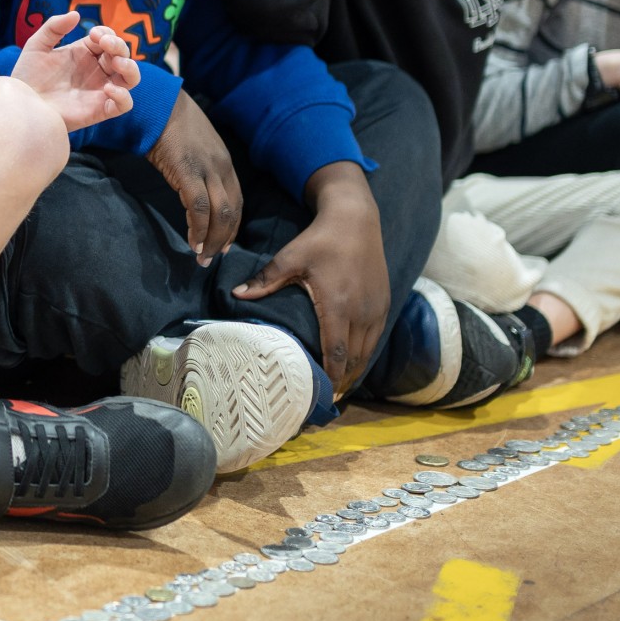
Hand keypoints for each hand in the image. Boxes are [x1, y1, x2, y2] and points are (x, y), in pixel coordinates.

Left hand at [10, 9, 138, 129]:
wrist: (21, 105)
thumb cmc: (27, 76)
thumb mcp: (37, 46)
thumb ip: (54, 27)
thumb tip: (77, 14)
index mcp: (85, 53)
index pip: (108, 38)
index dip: (107, 33)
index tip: (93, 34)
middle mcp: (96, 70)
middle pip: (123, 55)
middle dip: (118, 45)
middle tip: (104, 43)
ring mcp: (100, 90)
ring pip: (130, 78)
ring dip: (130, 67)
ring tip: (117, 62)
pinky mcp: (99, 109)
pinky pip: (124, 105)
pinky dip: (123, 96)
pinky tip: (108, 88)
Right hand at [147, 90, 242, 264]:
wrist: (157, 102)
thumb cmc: (169, 122)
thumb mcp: (192, 146)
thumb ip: (198, 166)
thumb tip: (192, 188)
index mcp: (224, 162)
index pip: (237, 201)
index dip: (233, 226)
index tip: (225, 244)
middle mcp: (221, 167)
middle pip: (233, 211)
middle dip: (224, 239)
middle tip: (213, 258)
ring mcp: (206, 169)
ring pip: (220, 213)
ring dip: (213, 240)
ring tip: (202, 256)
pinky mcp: (186, 171)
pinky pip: (199, 207)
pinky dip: (199, 229)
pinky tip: (193, 241)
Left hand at [231, 164, 385, 394]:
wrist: (356, 220)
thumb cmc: (320, 240)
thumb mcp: (290, 258)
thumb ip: (265, 281)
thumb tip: (236, 295)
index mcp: (337, 306)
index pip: (336, 353)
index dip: (331, 377)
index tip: (321, 396)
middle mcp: (361, 312)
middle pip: (354, 360)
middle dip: (342, 382)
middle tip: (325, 400)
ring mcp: (376, 309)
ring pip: (367, 352)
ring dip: (354, 371)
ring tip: (338, 389)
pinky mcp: (384, 304)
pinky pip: (375, 339)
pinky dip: (364, 354)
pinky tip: (352, 363)